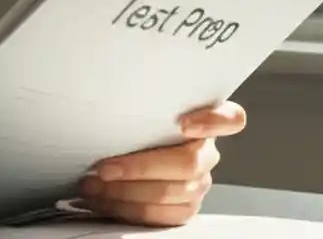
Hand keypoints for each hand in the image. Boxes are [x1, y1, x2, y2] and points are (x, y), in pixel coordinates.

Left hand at [78, 101, 247, 225]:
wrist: (124, 156)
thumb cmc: (132, 129)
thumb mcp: (138, 111)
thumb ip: (141, 109)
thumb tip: (107, 107)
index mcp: (204, 120)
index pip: (229, 118)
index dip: (212, 121)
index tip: (183, 124)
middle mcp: (206, 153)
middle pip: (188, 163)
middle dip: (140, 168)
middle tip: (104, 168)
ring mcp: (199, 183)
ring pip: (171, 192)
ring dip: (125, 191)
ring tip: (93, 185)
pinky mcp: (186, 207)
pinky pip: (162, 215)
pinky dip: (128, 209)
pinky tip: (104, 200)